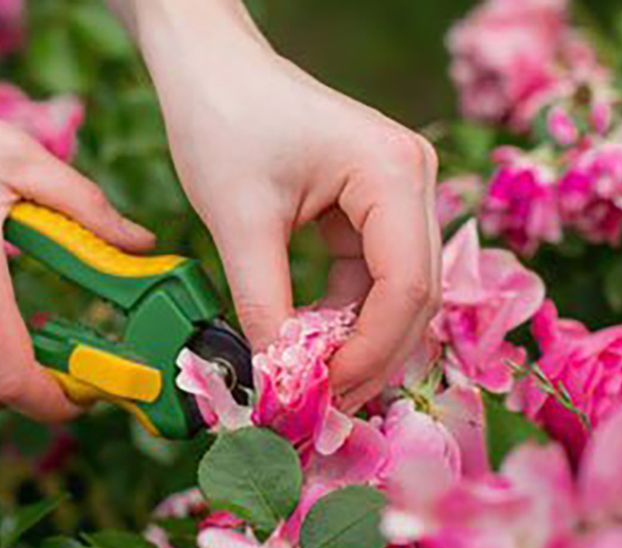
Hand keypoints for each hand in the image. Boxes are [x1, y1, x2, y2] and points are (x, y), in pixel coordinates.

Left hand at [120, 1, 441, 410]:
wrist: (208, 65)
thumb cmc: (222, 119)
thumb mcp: (239, 222)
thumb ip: (264, 305)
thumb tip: (278, 383)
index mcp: (393, 173)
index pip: (406, 287)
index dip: (369, 353)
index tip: (323, 397)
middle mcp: (411, 181)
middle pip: (413, 296)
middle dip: (369, 356)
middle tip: (323, 407)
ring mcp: (395, 195)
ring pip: (394, 294)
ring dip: (356, 343)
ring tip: (313, 386)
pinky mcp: (369, 207)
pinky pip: (368, 278)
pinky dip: (341, 317)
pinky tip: (308, 344)